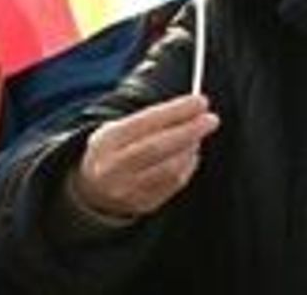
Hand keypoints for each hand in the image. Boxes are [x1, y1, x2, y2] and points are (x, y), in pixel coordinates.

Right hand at [74, 94, 219, 219]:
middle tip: (211, 119)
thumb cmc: (118, 149)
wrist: (95, 190)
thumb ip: (155, 117)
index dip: (175, 111)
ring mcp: (128, 190)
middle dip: (190, 131)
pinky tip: (188, 154)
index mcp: (107, 141)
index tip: (200, 101)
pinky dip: (188, 165)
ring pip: (171, 168)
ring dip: (191, 149)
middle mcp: (114, 168)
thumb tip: (194, 107)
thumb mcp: (122, 127)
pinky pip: (176, 183)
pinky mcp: (144, 204)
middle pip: (158, 148)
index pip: (144, 123)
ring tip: (196, 137)